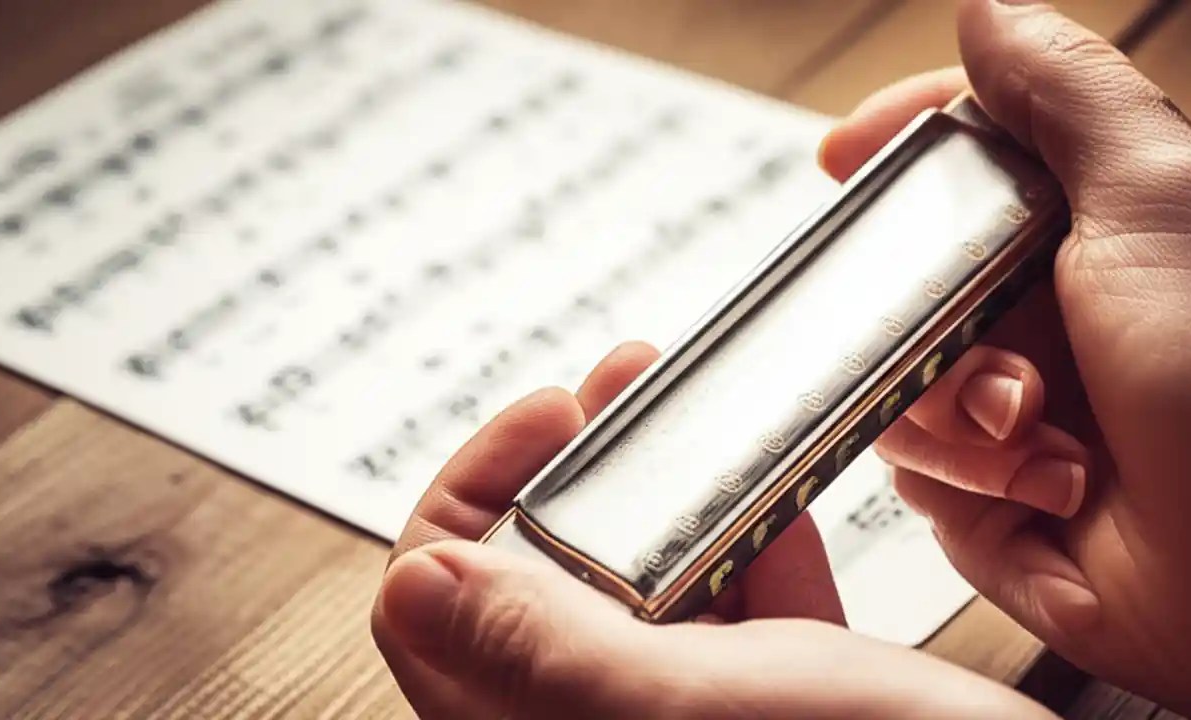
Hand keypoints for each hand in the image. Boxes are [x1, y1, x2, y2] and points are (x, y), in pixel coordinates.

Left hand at [372, 342, 1054, 718]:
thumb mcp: (690, 702)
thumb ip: (543, 649)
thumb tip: (414, 582)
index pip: (433, 614)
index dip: (472, 498)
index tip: (548, 418)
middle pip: (538, 580)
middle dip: (577, 467)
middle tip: (618, 386)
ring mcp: (685, 713)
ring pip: (638, 582)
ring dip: (665, 488)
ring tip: (688, 402)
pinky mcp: (766, 702)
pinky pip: (731, 608)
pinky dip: (750, 540)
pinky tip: (776, 489)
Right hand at [818, 0, 1190, 713]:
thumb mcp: (1162, 204)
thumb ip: (1067, 96)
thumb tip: (987, 14)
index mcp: (1098, 230)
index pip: (974, 154)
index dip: (904, 143)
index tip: (845, 152)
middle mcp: (1054, 312)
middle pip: (907, 270)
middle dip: (923, 311)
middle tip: (991, 341)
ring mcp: (1018, 404)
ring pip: (896, 372)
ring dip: (956, 407)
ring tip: (1037, 434)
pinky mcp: (992, 493)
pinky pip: (912, 464)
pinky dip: (968, 477)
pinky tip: (1047, 489)